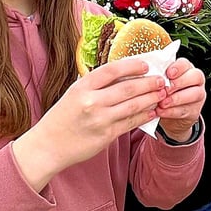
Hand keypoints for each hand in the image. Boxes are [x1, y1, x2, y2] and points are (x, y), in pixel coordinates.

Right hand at [13, 59, 167, 189]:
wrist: (48, 145)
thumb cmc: (62, 117)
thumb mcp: (74, 93)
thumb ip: (96, 84)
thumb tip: (125, 74)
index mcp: (82, 87)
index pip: (112, 70)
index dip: (132, 65)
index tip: (145, 64)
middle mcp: (91, 101)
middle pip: (127, 88)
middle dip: (148, 83)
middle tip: (161, 80)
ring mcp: (100, 119)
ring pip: (133, 106)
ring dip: (151, 99)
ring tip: (161, 94)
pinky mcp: (106, 136)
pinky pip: (130, 123)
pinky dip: (144, 116)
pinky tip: (152, 111)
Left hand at [156, 58, 206, 141]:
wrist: (169, 112)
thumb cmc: (163, 91)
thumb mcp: (160, 81)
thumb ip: (158, 76)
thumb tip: (147, 74)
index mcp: (186, 68)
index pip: (186, 63)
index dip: (178, 68)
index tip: (168, 74)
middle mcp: (195, 80)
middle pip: (196, 76)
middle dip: (179, 83)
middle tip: (165, 89)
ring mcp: (198, 95)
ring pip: (195, 94)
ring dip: (176, 99)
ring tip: (162, 103)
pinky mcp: (194, 110)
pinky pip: (186, 110)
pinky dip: (172, 111)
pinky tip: (161, 111)